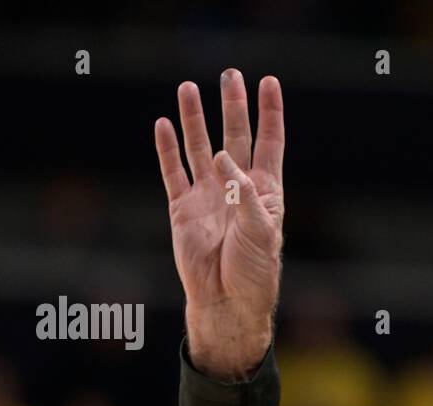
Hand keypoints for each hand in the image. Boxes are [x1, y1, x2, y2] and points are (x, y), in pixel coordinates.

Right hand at [155, 69, 284, 379]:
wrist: (226, 302)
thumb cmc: (254, 272)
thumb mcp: (262, 231)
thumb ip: (245, 193)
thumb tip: (224, 158)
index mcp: (264, 192)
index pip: (268, 143)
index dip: (269, 113)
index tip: (269, 82)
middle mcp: (235, 188)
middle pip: (234, 137)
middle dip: (232, 106)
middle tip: (229, 75)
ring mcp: (208, 196)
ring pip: (199, 148)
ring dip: (195, 119)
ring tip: (189, 87)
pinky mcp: (182, 209)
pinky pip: (172, 172)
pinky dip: (167, 148)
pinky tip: (163, 124)